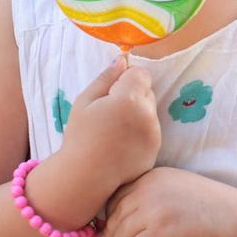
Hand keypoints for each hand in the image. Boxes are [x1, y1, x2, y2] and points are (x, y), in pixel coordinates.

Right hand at [61, 57, 161, 188]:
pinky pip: (151, 131)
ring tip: (115, 130)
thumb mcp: (85, 101)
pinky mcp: (155, 150)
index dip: (126, 79)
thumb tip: (122, 60)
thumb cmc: (80, 136)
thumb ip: (106, 78)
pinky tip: (121, 144)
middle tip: (110, 112)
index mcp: (130, 99)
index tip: (111, 92)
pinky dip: (140, 132)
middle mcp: (147, 115)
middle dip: (133, 95)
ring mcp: (154, 134)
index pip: (141, 73)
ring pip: (150, 111)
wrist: (85, 176)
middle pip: (147, 91)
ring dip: (138, 114)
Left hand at [99, 167, 232, 236]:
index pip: (114, 200)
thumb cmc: (204, 206)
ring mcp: (153, 212)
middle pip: (114, 220)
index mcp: (150, 178)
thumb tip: (107, 226)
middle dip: (119, 236)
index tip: (128, 228)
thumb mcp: (172, 189)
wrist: (234, 216)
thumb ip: (143, 196)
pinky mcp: (159, 233)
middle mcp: (148, 191)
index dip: (116, 218)